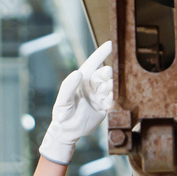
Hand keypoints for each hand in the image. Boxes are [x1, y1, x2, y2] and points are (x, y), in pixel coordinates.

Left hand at [39, 42, 113, 164]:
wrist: (68, 132)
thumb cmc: (62, 114)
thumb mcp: (62, 101)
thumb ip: (68, 86)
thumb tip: (78, 73)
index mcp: (82, 80)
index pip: (94, 63)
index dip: (102, 53)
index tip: (112, 43)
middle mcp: (93, 85)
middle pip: (106, 73)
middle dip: (109, 73)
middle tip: (107, 78)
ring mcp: (100, 95)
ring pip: (112, 85)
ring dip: (112, 87)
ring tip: (104, 94)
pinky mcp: (106, 106)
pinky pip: (114, 99)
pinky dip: (115, 99)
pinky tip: (109, 102)